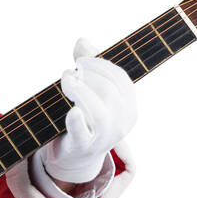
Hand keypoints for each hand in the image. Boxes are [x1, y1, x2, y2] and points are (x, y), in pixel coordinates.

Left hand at [39, 37, 136, 183]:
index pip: (121, 80)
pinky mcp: (84, 147)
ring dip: (81, 91)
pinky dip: (77, 121)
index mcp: (129, 108)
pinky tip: (71, 111)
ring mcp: (104, 138)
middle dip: (89, 75)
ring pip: (100, 112)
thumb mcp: (89, 91)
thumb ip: (87, 66)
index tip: (79, 60)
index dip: (100, 64)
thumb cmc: (85, 118)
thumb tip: (82, 40)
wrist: (75, 157)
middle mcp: (122, 123)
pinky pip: (83, 133)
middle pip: (111, 92)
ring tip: (66, 81)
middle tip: (70, 72)